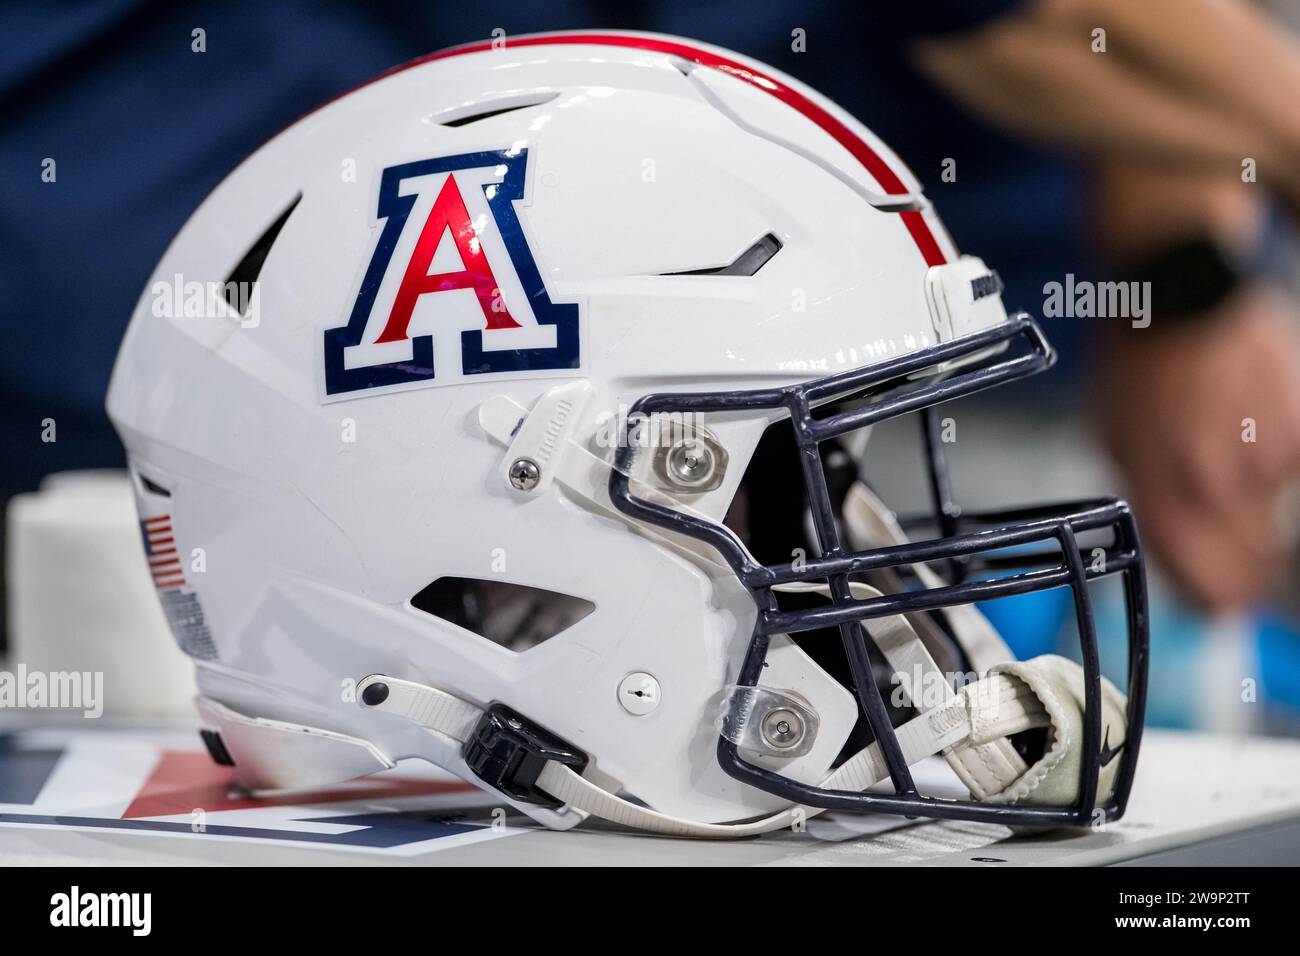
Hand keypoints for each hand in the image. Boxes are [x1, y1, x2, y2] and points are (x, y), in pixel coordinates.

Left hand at [1097, 284, 1299, 611]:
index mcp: (1162, 491)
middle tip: (1231, 558)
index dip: (1211, 604)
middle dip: (1240, 572)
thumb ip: (1149, 504)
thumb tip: (1177, 558)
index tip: (1215, 609)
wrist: (1179, 292)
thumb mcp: (1115, 443)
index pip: (1203, 583)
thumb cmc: (1136, 366)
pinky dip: (1279, 466)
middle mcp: (1219, 480)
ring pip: (1275, 519)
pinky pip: (1295, 473)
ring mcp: (1269, 454)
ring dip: (1254, 505)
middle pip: (1251, 568)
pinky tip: (1250, 429)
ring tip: (1224, 454)